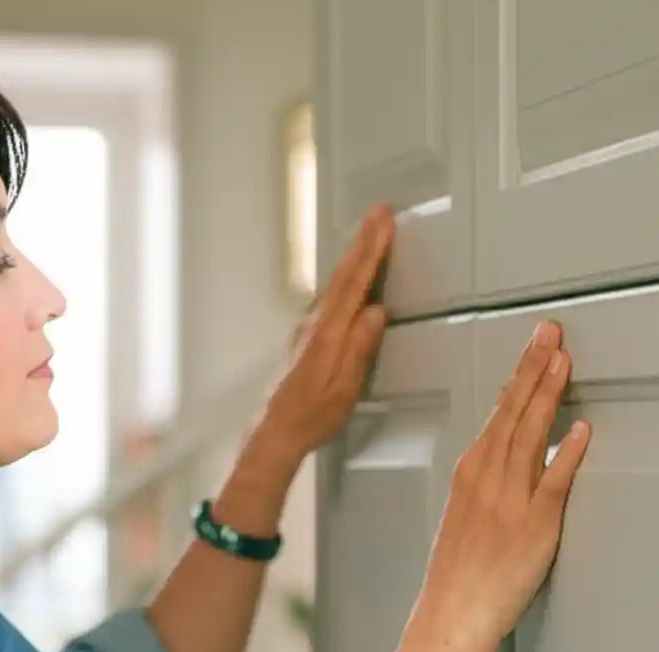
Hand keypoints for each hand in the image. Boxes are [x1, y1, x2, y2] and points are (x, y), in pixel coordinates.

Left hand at [256, 204, 392, 461]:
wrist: (274, 433)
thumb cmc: (312, 417)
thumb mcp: (344, 388)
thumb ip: (360, 348)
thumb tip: (377, 311)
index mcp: (329, 334)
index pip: (355, 283)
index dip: (371, 251)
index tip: (384, 222)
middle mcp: (314, 324)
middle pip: (343, 274)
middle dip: (362, 242)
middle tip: (377, 212)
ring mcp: (306, 329)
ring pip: (333, 283)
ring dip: (352, 256)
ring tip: (367, 235)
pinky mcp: (304, 338)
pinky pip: (328, 297)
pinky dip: (342, 278)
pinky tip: (346, 279)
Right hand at [411, 320, 591, 651]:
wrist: (453, 612)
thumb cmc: (459, 569)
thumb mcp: (465, 509)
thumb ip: (488, 475)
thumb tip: (507, 443)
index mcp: (470, 470)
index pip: (500, 409)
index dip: (521, 373)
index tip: (537, 344)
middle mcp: (486, 477)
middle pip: (514, 410)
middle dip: (534, 366)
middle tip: (551, 331)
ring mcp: (509, 499)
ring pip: (530, 434)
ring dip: (548, 394)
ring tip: (564, 360)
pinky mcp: (533, 525)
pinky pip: (553, 480)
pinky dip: (567, 452)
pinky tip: (581, 430)